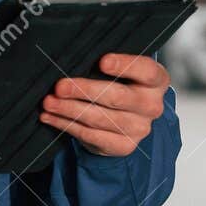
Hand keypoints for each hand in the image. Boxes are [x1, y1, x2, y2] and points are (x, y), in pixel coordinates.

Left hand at [39, 53, 169, 156]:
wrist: (128, 119)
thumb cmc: (121, 85)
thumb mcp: (121, 71)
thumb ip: (106, 64)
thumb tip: (74, 59)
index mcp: (156, 81)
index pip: (146, 71)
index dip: (125, 65)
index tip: (102, 61)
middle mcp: (151, 106)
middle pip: (117, 97)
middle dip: (84, 90)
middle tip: (60, 86)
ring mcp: (139, 128)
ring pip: (100, 118)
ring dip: (69, 109)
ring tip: (49, 102)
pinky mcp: (123, 146)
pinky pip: (91, 135)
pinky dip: (67, 125)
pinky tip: (51, 117)